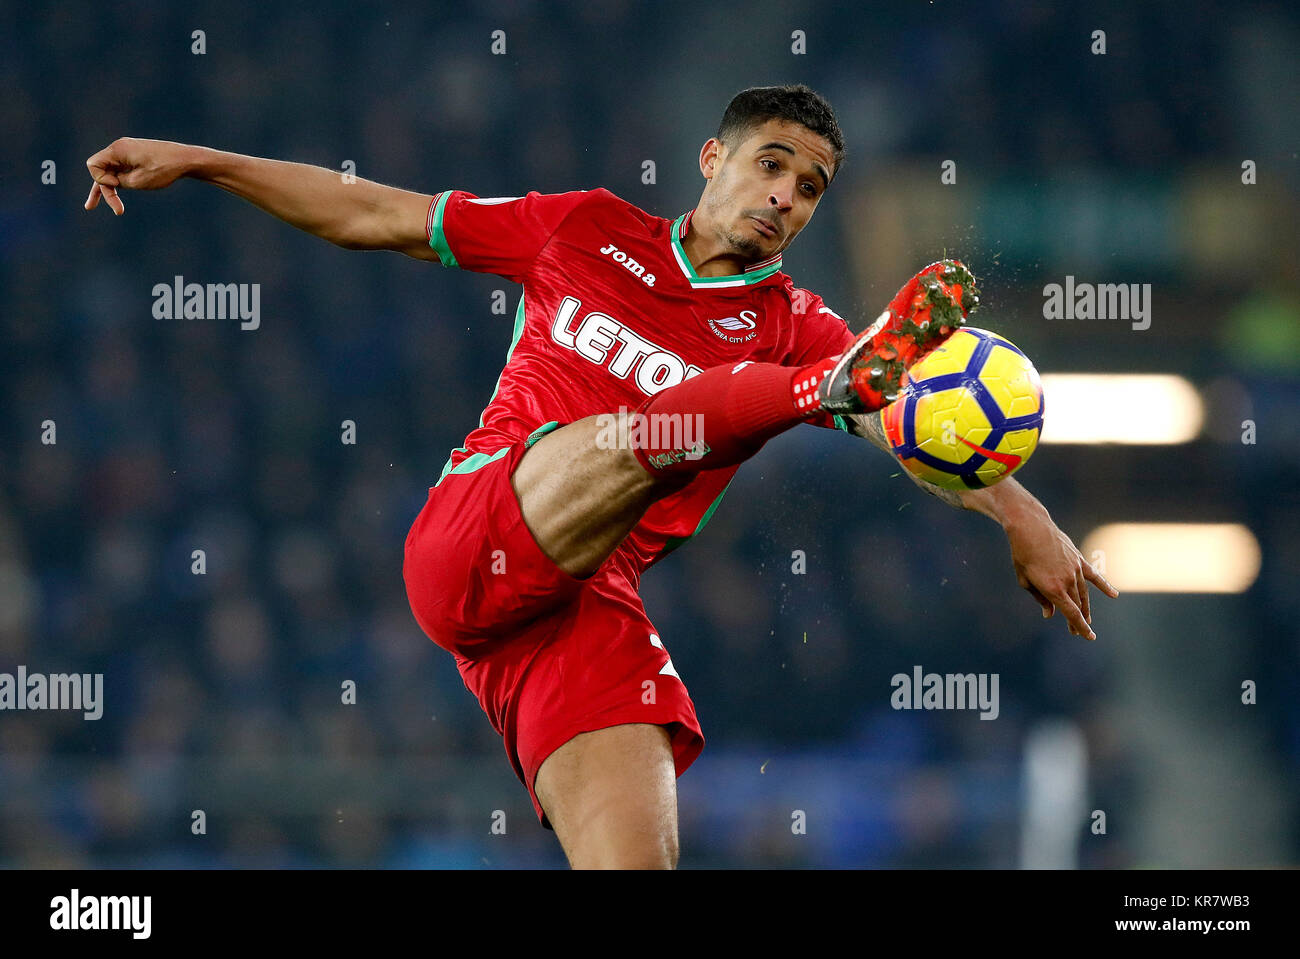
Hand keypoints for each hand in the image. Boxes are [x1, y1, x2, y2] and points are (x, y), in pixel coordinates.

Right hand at [84, 137, 189, 214]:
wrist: (186, 160)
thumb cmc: (164, 169)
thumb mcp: (139, 181)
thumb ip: (120, 182)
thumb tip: (112, 182)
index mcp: (118, 149)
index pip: (93, 164)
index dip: (101, 179)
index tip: (117, 186)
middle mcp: (120, 149)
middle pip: (101, 170)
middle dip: (104, 190)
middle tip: (114, 210)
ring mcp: (126, 154)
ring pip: (109, 173)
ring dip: (104, 189)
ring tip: (89, 206)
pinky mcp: (134, 159)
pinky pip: (119, 171)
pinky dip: (115, 183)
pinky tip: (111, 196)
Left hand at [1004, 510, 1118, 639]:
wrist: (1031, 527)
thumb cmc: (1022, 554)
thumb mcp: (1025, 580)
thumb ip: (1040, 598)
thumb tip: (1050, 614)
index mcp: (1053, 588)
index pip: (1071, 613)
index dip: (1080, 626)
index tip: (1088, 637)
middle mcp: (1067, 580)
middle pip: (1078, 605)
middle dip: (1078, 620)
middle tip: (1076, 632)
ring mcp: (1075, 569)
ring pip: (1084, 593)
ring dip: (1086, 607)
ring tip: (1087, 619)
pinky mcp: (1079, 559)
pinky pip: (1094, 575)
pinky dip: (1104, 585)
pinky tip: (1114, 595)